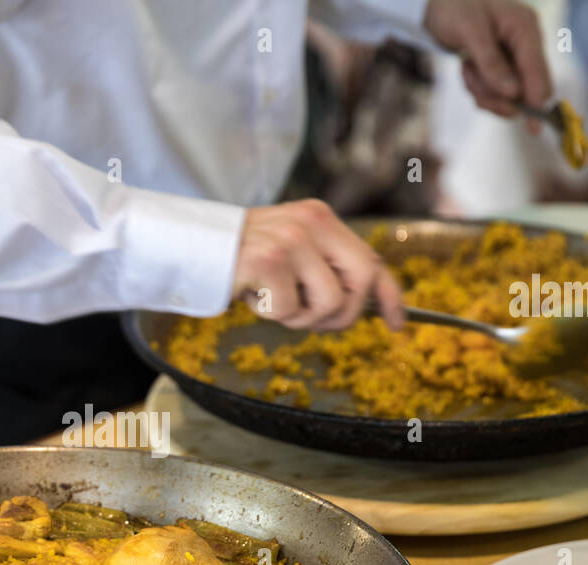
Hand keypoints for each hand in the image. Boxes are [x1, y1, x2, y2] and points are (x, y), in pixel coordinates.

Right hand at [231, 199, 404, 330]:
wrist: (189, 246)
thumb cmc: (239, 259)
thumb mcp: (289, 253)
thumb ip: (323, 268)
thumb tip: (361, 305)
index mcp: (321, 218)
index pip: (372, 260)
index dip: (390, 296)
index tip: (398, 323)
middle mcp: (311, 223)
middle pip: (362, 282)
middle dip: (344, 315)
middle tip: (312, 320)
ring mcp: (291, 240)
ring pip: (329, 303)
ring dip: (301, 318)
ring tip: (272, 302)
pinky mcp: (268, 261)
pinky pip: (289, 310)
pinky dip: (270, 315)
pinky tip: (251, 296)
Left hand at [424, 0, 551, 131]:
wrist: (436, 4)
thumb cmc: (455, 8)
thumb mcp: (471, 32)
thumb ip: (491, 63)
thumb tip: (513, 94)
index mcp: (525, 28)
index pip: (537, 70)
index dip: (536, 99)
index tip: (534, 127)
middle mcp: (525, 43)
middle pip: (526, 88)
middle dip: (499, 97)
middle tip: (479, 97)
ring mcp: (514, 57)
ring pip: (507, 95)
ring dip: (483, 91)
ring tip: (467, 69)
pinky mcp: (501, 67)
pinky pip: (493, 91)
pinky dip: (477, 88)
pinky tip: (467, 69)